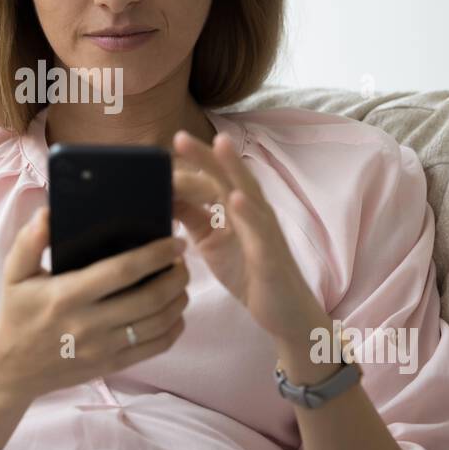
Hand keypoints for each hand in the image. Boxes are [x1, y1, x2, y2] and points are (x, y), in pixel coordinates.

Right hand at [0, 206, 190, 403]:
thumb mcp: (14, 273)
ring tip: (180, 281)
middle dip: (176, 275)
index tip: (175, 242)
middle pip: (150, 298)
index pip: (122, 271)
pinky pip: (156, 347)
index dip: (155, 254)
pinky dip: (174, 327)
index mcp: (67, 295)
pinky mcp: (112, 365)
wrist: (13, 368)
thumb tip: (47, 214)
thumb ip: (29, 241)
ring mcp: (103, 348)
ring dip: (179, 299)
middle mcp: (89, 324)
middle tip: (182, 260)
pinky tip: (175, 311)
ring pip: (159, 323)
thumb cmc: (18, 312)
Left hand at [171, 130, 317, 340]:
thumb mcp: (211, 242)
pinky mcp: (271, 257)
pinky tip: (235, 200)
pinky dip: (249, 214)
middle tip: (180, 136)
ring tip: (219, 146)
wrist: (284, 313)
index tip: (170, 142)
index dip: (195, 161)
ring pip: (250, 195)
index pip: (214, 177)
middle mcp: (254, 213)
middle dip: (207, 155)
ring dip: (234, 170)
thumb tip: (164, 194)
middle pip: (230, 176)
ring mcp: (265, 232)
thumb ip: (192, 217)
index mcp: (238, 209)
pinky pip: (261, 233)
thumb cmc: (249, 273)